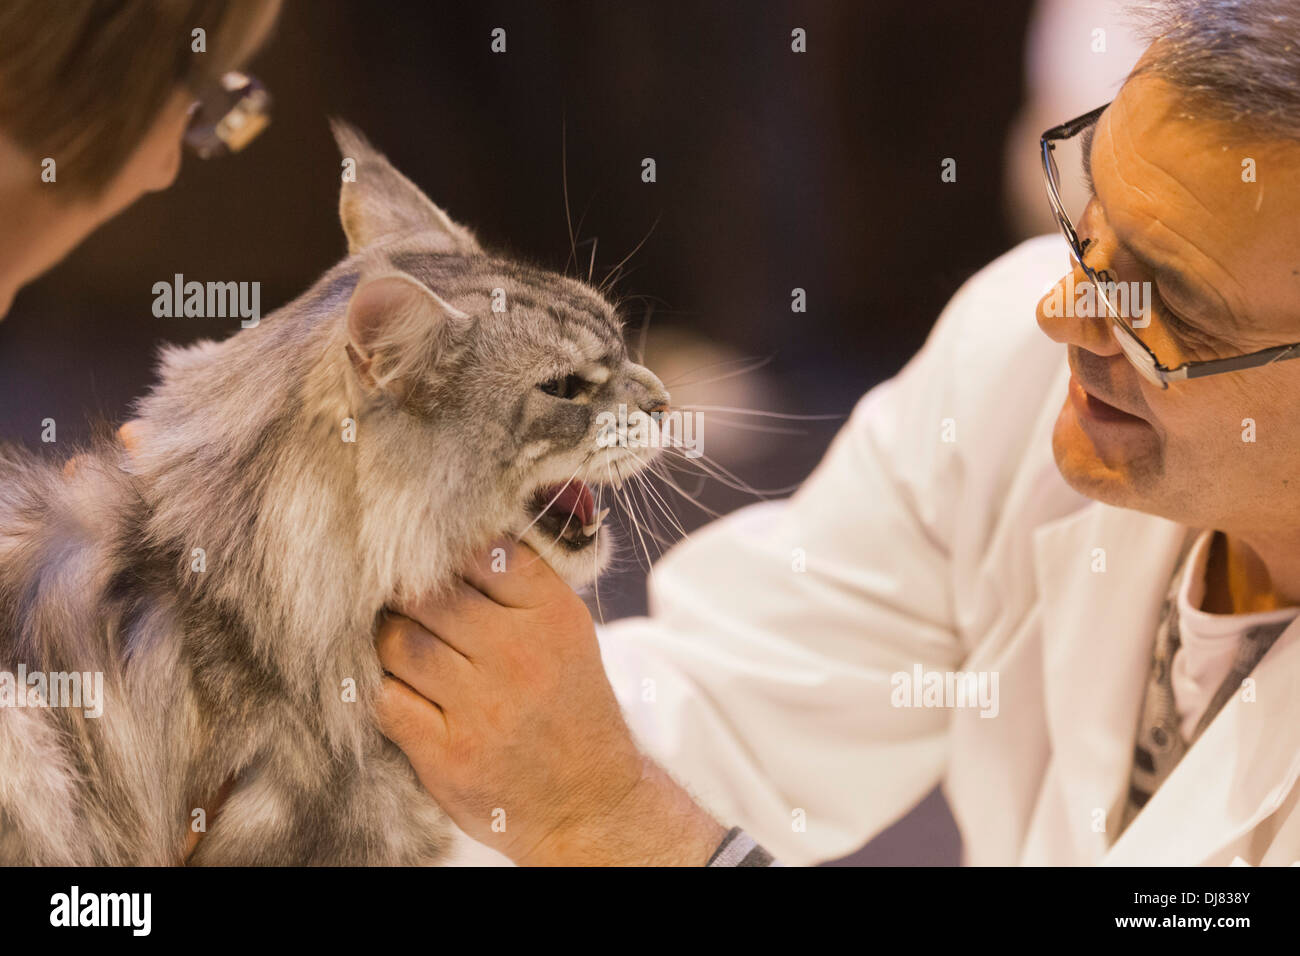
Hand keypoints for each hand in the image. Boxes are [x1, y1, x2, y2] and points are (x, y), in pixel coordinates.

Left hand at [375, 539, 725, 865]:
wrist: (588, 801)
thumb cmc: (569, 706)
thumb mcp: (568, 633)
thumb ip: (519, 584)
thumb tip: (452, 536)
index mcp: (551, 614)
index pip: (478, 553)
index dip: (446, 556)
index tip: (434, 567)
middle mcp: (519, 654)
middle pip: (427, 596)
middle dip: (406, 599)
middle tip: (402, 608)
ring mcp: (483, 706)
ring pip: (398, 644)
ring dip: (388, 644)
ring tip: (402, 651)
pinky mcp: (449, 754)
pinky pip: (386, 700)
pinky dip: (385, 692)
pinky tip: (404, 694)